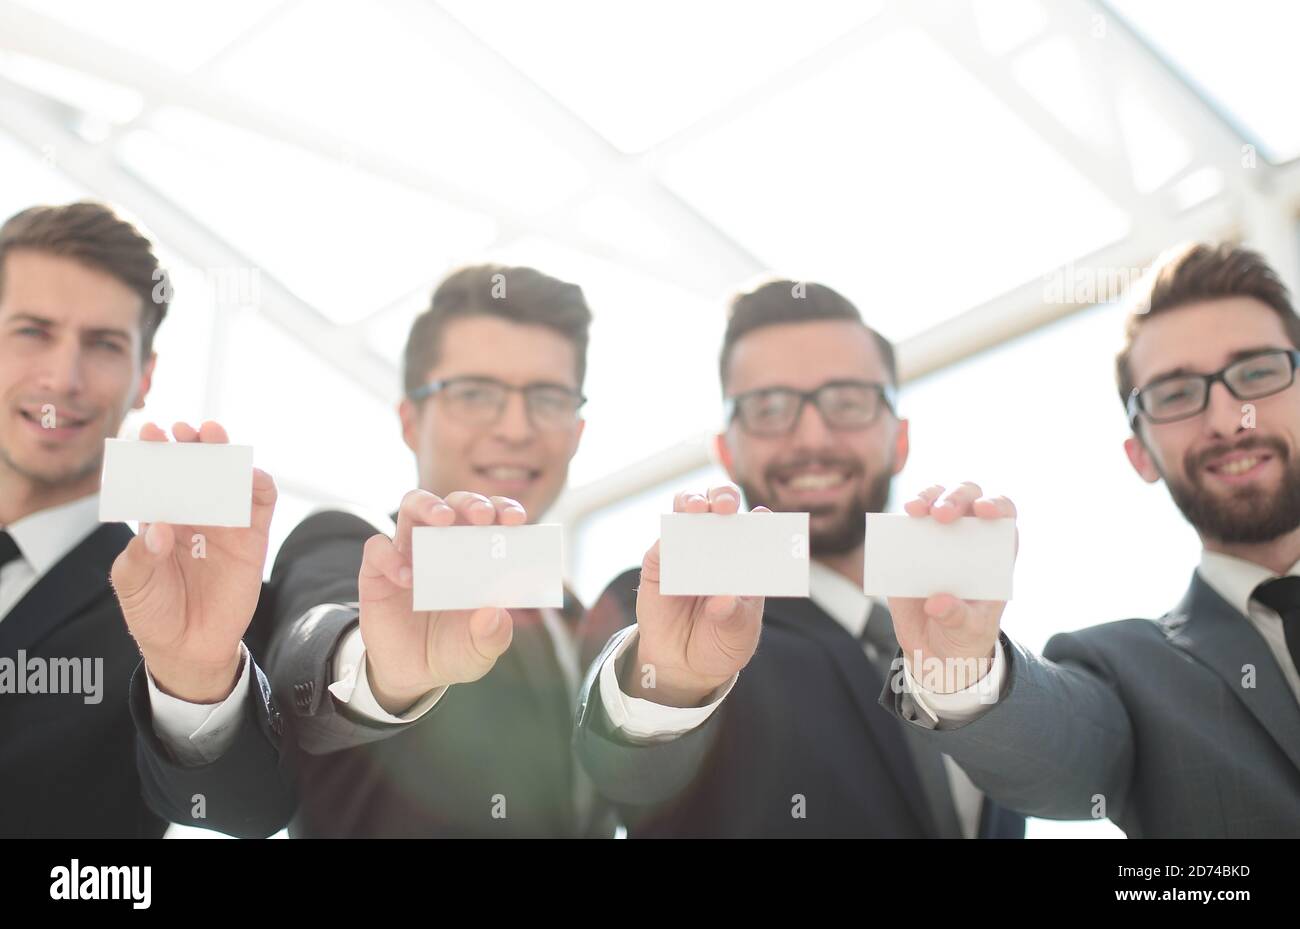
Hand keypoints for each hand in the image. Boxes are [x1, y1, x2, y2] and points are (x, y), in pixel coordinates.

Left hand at [111, 421, 275, 702]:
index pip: (157, 475)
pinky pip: (262, 504)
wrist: (189, 647)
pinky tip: (252, 474)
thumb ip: (139, 556)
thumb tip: (158, 528)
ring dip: (225, 454)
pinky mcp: (253, 537)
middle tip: (185, 429)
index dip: (153, 452)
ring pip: (229, 478)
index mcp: (158, 516)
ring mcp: (224, 523)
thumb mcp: (132, 584)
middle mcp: (192, 512)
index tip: (148, 433)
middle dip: (191, 444)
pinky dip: (261, 484)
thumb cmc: (153, 611)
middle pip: (196, 467)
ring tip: (213, 437)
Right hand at [358, 490, 517, 713]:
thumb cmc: (455, 649)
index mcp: (477, 554)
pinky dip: (391, 557)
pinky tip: (407, 579)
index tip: (516, 520)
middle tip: (483, 516)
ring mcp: (409, 553)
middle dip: (471, 503)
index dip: (504, 510)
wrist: (413, 674)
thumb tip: (496, 613)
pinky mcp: (377, 571)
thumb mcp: (481, 650)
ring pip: (413, 506)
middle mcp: (443, 545)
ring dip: (428, 506)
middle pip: (455, 503)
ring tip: (443, 520)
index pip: (492, 518)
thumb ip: (493, 635)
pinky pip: (378, 548)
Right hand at [625, 484, 766, 707]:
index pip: (755, 527)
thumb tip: (723, 598)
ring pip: (687, 509)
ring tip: (696, 510)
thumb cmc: (721, 642)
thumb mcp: (738, 634)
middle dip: (723, 497)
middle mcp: (717, 545)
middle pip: (720, 505)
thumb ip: (733, 616)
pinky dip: (668, 539)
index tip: (763, 517)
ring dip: (692, 502)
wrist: (683, 665)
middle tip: (726, 507)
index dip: (760, 518)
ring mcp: (686, 549)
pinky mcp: (658, 563)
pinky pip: (662, 543)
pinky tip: (675, 544)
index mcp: (746, 557)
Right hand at [886, 482, 1015, 692]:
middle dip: (954, 498)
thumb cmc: (965, 635)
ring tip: (913, 511)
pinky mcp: (908, 549)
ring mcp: (936, 538)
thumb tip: (936, 603)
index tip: (983, 511)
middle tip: (939, 515)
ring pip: (934, 500)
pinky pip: (902, 527)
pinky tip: (893, 529)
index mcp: (994, 552)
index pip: (1003, 513)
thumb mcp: (970, 631)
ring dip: (925, 498)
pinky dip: (897, 523)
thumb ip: (959, 617)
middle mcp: (967, 536)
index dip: (996, 504)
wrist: (936, 651)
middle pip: (967, 497)